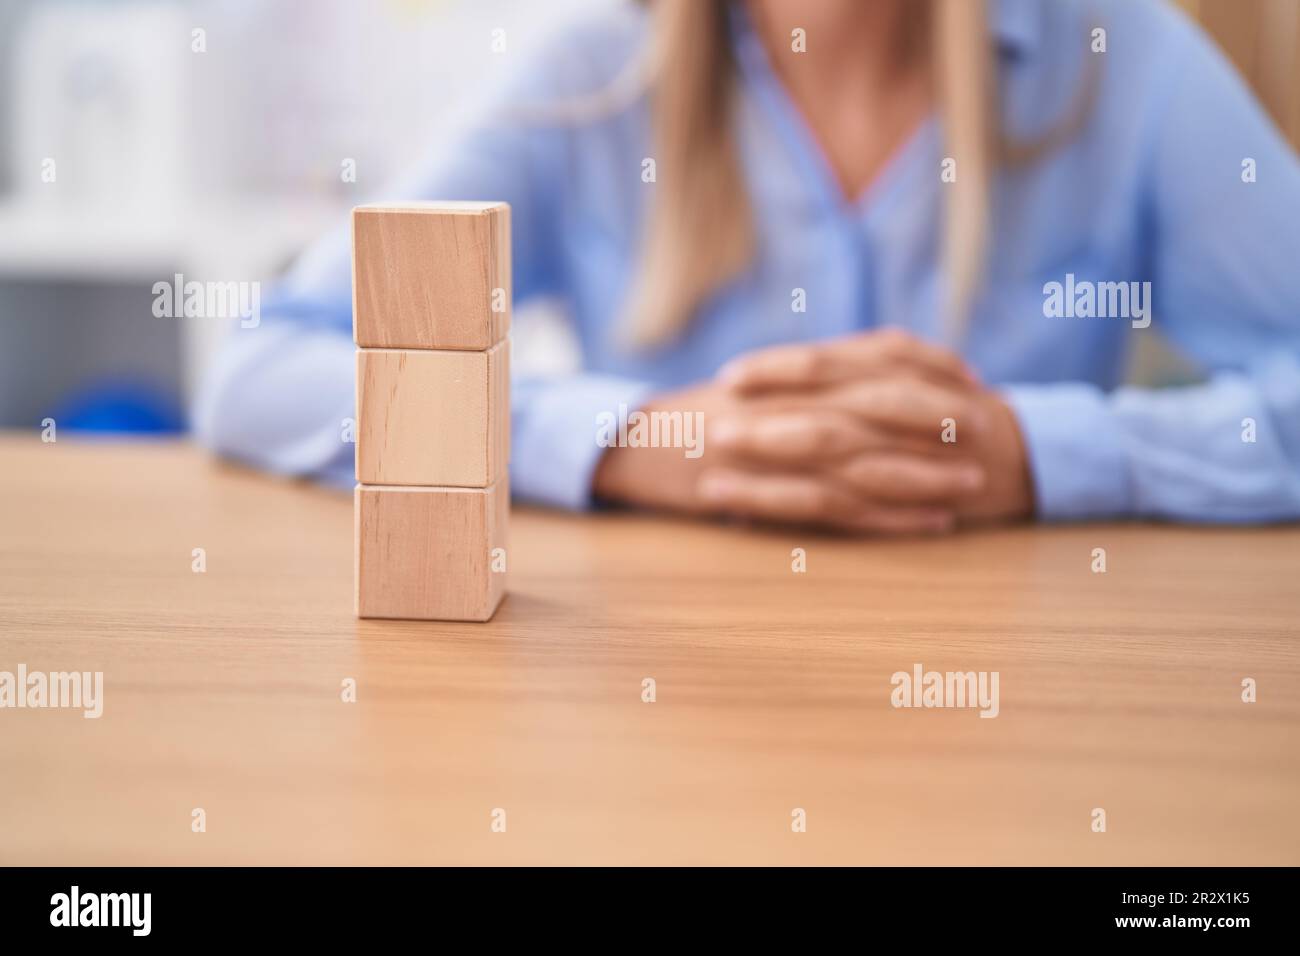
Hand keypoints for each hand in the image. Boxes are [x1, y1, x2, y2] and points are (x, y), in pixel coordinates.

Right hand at [594, 329, 1029, 532]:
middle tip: (990, 434)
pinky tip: (928, 526)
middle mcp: (785, 403)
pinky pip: (835, 508)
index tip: (972, 381)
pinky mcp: (760, 492)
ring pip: (863, 460)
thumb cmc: (689, 418)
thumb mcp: (753, 388)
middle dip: (938, 423)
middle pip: (878, 409)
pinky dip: (887, 518)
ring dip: (924, 474)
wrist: (626, 444)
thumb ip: (807, 383)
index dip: (929, 368)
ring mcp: (771, 448)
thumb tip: (865, 385)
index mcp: (788, 373)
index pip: (873, 359)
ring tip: (971, 487)